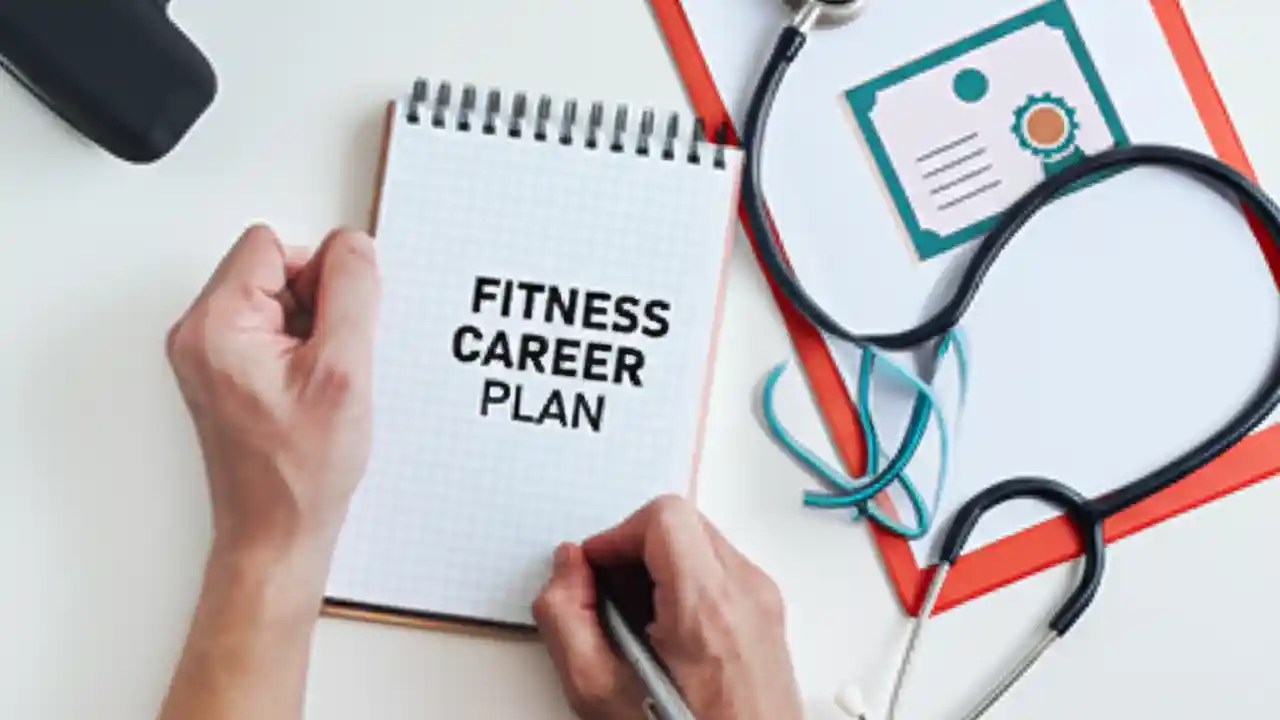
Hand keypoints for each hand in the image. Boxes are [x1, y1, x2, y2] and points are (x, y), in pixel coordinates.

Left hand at [160, 224, 379, 719]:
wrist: (277, 536)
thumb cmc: (299, 473)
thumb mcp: (343, 371)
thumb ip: (350, 292)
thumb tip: (351, 244)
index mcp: (215, 324)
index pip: (274, 246)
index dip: (321, 278)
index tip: (334, 331)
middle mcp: (199, 334)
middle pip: (274, 269)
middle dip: (317, 307)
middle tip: (328, 365)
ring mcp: (210, 355)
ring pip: (279, 302)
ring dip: (314, 332)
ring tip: (319, 386)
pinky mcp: (226, 374)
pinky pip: (274, 333)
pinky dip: (303, 354)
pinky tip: (312, 395)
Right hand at [533, 496, 802, 719]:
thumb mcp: (600, 693)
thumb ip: (567, 618)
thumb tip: (569, 566)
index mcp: (706, 606)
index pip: (663, 517)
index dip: (616, 536)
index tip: (594, 570)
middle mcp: (744, 592)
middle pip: (681, 522)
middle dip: (634, 550)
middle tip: (610, 599)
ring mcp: (763, 600)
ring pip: (700, 542)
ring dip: (659, 567)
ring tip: (638, 623)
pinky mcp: (767, 613)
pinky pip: (719, 571)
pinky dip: (685, 585)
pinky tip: (666, 634)